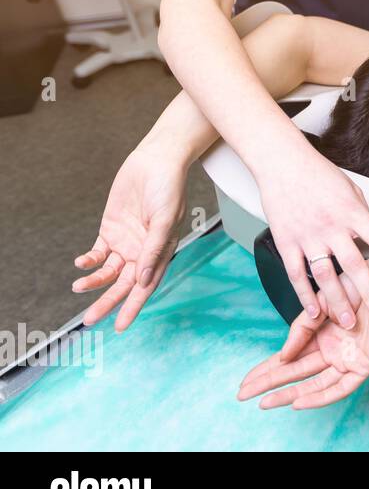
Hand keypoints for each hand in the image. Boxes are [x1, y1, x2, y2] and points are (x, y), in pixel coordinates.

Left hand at [73, 143, 186, 330]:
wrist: (155, 161)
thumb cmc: (168, 188)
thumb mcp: (165, 219)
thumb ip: (154, 250)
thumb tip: (143, 279)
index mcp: (160, 253)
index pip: (145, 287)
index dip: (133, 307)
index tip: (121, 327)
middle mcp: (142, 252)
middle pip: (122, 284)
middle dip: (107, 303)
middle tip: (90, 320)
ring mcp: (126, 242)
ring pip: (108, 271)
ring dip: (94, 281)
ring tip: (79, 287)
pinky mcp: (111, 230)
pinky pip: (98, 253)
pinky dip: (89, 260)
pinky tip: (81, 263)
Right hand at [237, 259, 368, 408]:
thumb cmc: (360, 284)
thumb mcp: (321, 303)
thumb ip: (302, 328)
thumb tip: (284, 354)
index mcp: (322, 335)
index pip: (288, 358)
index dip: (267, 369)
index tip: (245, 380)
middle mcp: (333, 350)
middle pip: (296, 374)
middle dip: (269, 384)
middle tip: (242, 394)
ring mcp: (348, 359)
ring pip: (314, 384)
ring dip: (288, 395)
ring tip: (264, 403)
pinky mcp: (364, 365)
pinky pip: (340, 387)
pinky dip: (319, 396)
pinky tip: (298, 402)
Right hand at [255, 147, 368, 332]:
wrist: (284, 163)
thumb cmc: (319, 174)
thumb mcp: (351, 190)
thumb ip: (362, 216)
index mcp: (352, 213)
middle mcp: (332, 227)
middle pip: (356, 266)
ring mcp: (308, 236)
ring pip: (326, 276)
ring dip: (339, 302)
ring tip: (349, 321)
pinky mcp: (286, 242)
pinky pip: (297, 274)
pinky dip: (305, 296)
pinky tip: (314, 311)